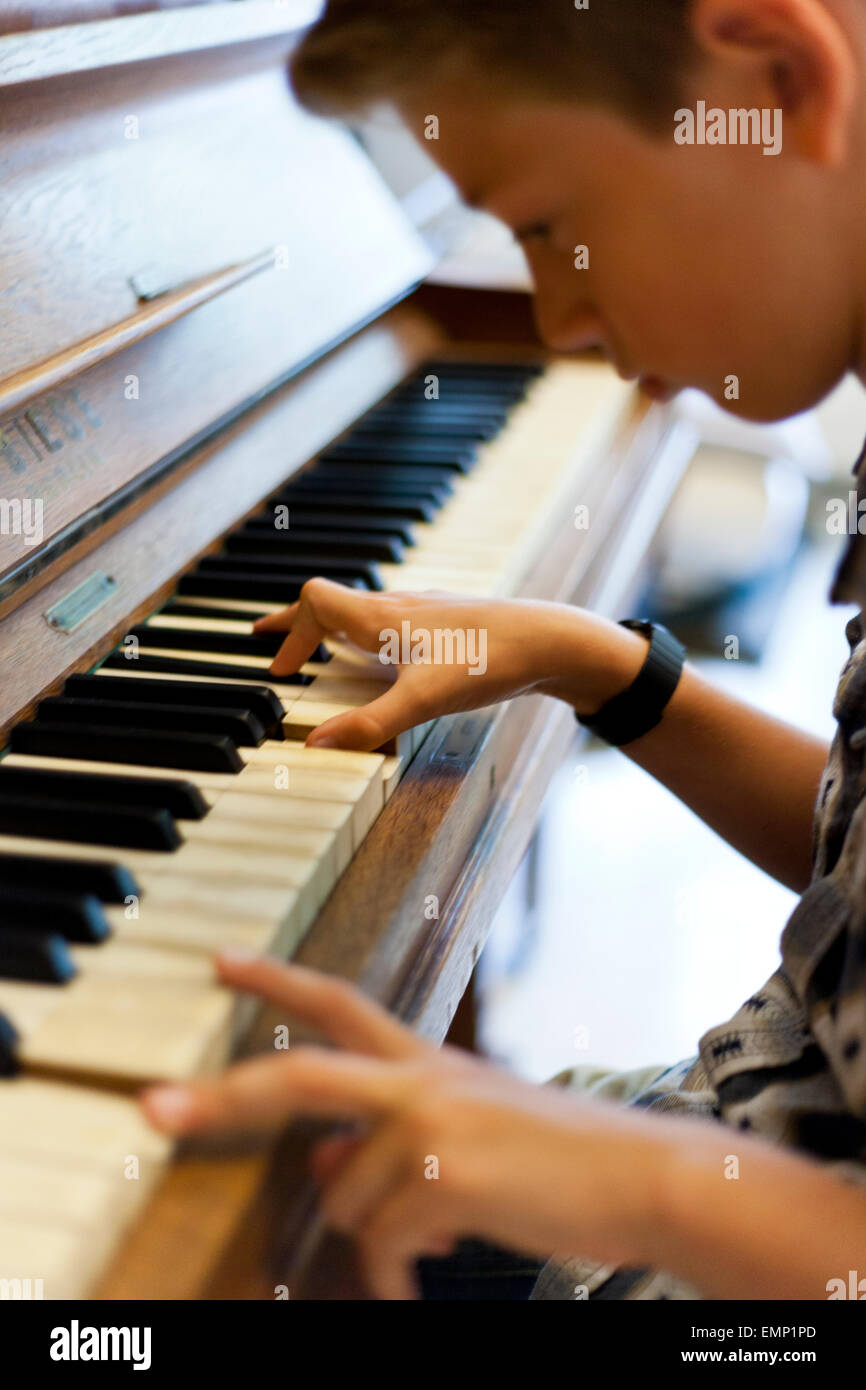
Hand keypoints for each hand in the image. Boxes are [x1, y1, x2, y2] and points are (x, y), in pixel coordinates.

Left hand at [142, 952, 667, 1299]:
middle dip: (220, 1096)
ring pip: (348, 1196)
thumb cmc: (561, 1162)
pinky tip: (422, 1274)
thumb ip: (393, 1147)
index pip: (338, 1003)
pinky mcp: (445, 1172)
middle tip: (154, 1111)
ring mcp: (431, 1122)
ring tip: (426, 1244)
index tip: (222, 960)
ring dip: (375, 1236)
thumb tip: (328, 1171)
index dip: (277, 979)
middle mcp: (421, 1079)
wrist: (645, 1175)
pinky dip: (393, 1273)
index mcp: (428, 1063)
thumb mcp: (469, 1142)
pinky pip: (382, 1242)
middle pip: (298, 1075)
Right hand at [253, 578, 646, 750]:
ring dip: (333, 629)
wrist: (553, 641)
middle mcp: (399, 607)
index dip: (290, 632)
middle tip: (267, 638)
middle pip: (333, 603)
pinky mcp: (451, 625)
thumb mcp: (424, 699)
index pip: (315, 602)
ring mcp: (427, 613)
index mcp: (382, 617)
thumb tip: (314, 747)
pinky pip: (395, 622)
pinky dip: (370, 635)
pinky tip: (389, 657)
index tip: (280, 669)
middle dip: (297, 624)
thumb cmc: (491, 658)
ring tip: (318, 650)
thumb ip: (369, 724)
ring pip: (365, 611)